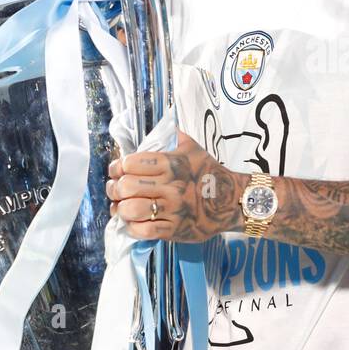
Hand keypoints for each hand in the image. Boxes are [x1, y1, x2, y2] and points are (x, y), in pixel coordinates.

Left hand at [106, 132, 244, 242]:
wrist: (233, 200)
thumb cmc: (210, 172)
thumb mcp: (194, 148)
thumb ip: (176, 135)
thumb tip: (167, 118)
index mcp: (171, 164)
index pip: (130, 163)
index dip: (117, 167)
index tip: (117, 171)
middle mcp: (170, 186)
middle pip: (126, 186)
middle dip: (115, 189)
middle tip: (117, 190)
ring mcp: (172, 209)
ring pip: (131, 210)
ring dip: (121, 209)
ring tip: (122, 207)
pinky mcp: (174, 230)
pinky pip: (143, 231)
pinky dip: (132, 227)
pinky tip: (134, 222)